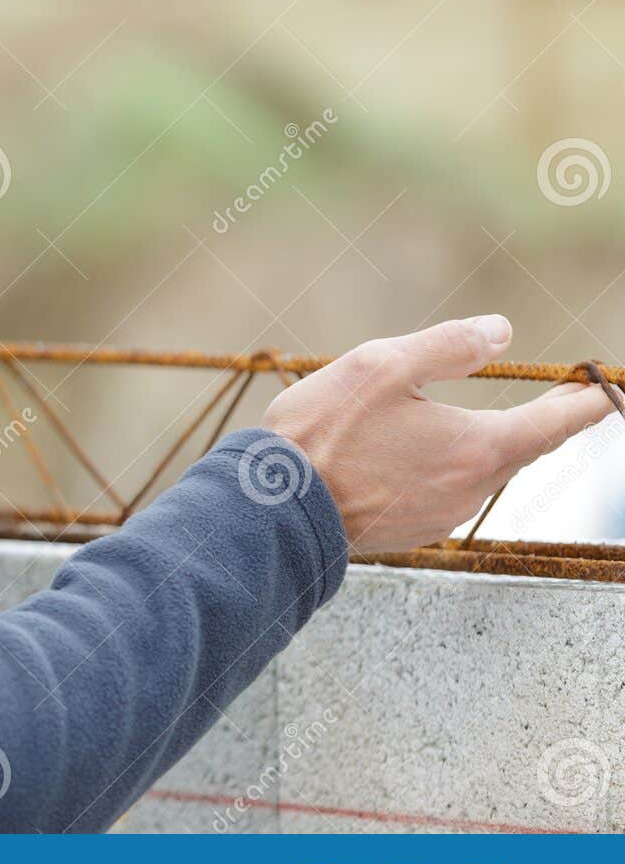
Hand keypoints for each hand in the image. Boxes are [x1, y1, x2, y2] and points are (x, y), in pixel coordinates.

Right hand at [260, 315, 613, 553]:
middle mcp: (471, 489)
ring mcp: (442, 516)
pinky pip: (443, 491)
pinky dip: (436, 468)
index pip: (556, 422)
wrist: (272, 510)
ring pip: (477, 471)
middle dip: (530, 422)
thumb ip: (447, 345)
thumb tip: (500, 331)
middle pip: (519, 448)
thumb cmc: (322, 435)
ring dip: (469, 444)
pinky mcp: (412, 531)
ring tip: (437, 422)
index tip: (606, 391)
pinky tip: (398, 455)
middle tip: (551, 400)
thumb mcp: (380, 366)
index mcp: (478, 447)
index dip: (586, 403)